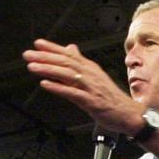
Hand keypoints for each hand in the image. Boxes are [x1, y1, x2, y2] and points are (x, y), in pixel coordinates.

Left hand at [23, 39, 141, 132]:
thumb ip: (81, 63)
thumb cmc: (112, 98)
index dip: (52, 48)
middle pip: (65, 63)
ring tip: (32, 67)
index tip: (37, 44)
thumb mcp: (96, 77)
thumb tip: (70, 48)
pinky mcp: (92, 102)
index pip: (69, 55)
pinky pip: (72, 93)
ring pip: (67, 75)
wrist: (129, 114)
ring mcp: (91, 88)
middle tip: (28, 55)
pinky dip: (58, 88)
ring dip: (48, 70)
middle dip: (45, 58)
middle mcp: (90, 75)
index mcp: (91, 69)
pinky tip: (46, 85)